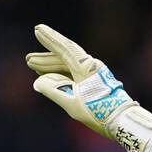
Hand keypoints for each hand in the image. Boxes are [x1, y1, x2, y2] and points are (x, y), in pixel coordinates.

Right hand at [26, 24, 151, 151]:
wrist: (122, 122)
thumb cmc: (99, 112)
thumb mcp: (72, 102)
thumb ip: (54, 90)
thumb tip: (39, 82)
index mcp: (86, 67)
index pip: (65, 48)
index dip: (50, 39)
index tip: (38, 29)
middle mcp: (91, 67)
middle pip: (65, 58)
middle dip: (46, 58)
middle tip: (29, 59)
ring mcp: (93, 76)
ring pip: (68, 67)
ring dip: (51, 67)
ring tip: (34, 67)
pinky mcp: (95, 85)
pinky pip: (73, 76)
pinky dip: (61, 76)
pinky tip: (51, 78)